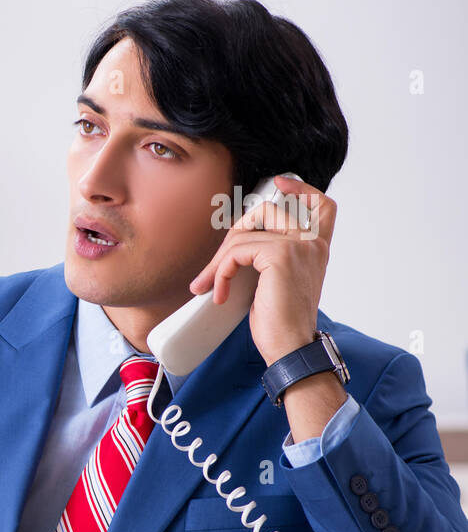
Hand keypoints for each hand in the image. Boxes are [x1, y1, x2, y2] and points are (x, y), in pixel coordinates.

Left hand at [188, 174, 335, 365]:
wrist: (291, 348)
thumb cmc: (281, 323)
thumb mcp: (277, 283)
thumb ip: (270, 259)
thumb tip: (238, 248)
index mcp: (316, 249)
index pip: (320, 205)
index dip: (301, 188)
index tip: (279, 184)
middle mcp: (312, 243)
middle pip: (268, 211)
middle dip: (233, 234)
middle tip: (215, 268)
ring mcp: (298, 246)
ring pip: (244, 234)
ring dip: (218, 262)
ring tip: (210, 286)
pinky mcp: (280, 255)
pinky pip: (237, 251)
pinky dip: (220, 271)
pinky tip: (220, 294)